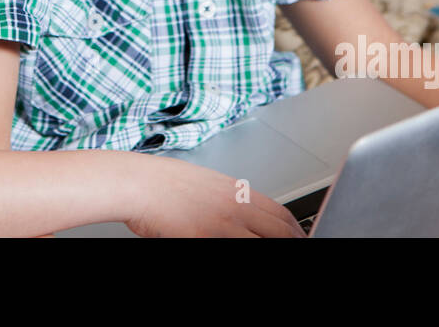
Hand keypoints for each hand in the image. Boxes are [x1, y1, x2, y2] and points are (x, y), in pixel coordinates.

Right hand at [123, 156, 305, 236]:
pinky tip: (251, 254)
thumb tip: (244, 210)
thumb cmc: (161, 183)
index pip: (280, 213)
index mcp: (236, 190)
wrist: (137, 182)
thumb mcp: (205, 183)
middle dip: (293, 242)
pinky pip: (233, 248)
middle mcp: (234, 205)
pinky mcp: (204, 237)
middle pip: (278, 231)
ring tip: (280, 255)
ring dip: (273, 248)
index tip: (300, 237)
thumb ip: (228, 197)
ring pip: (261, 241)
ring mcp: (222, 223)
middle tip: (301, 248)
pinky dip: (248, 251)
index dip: (295, 230)